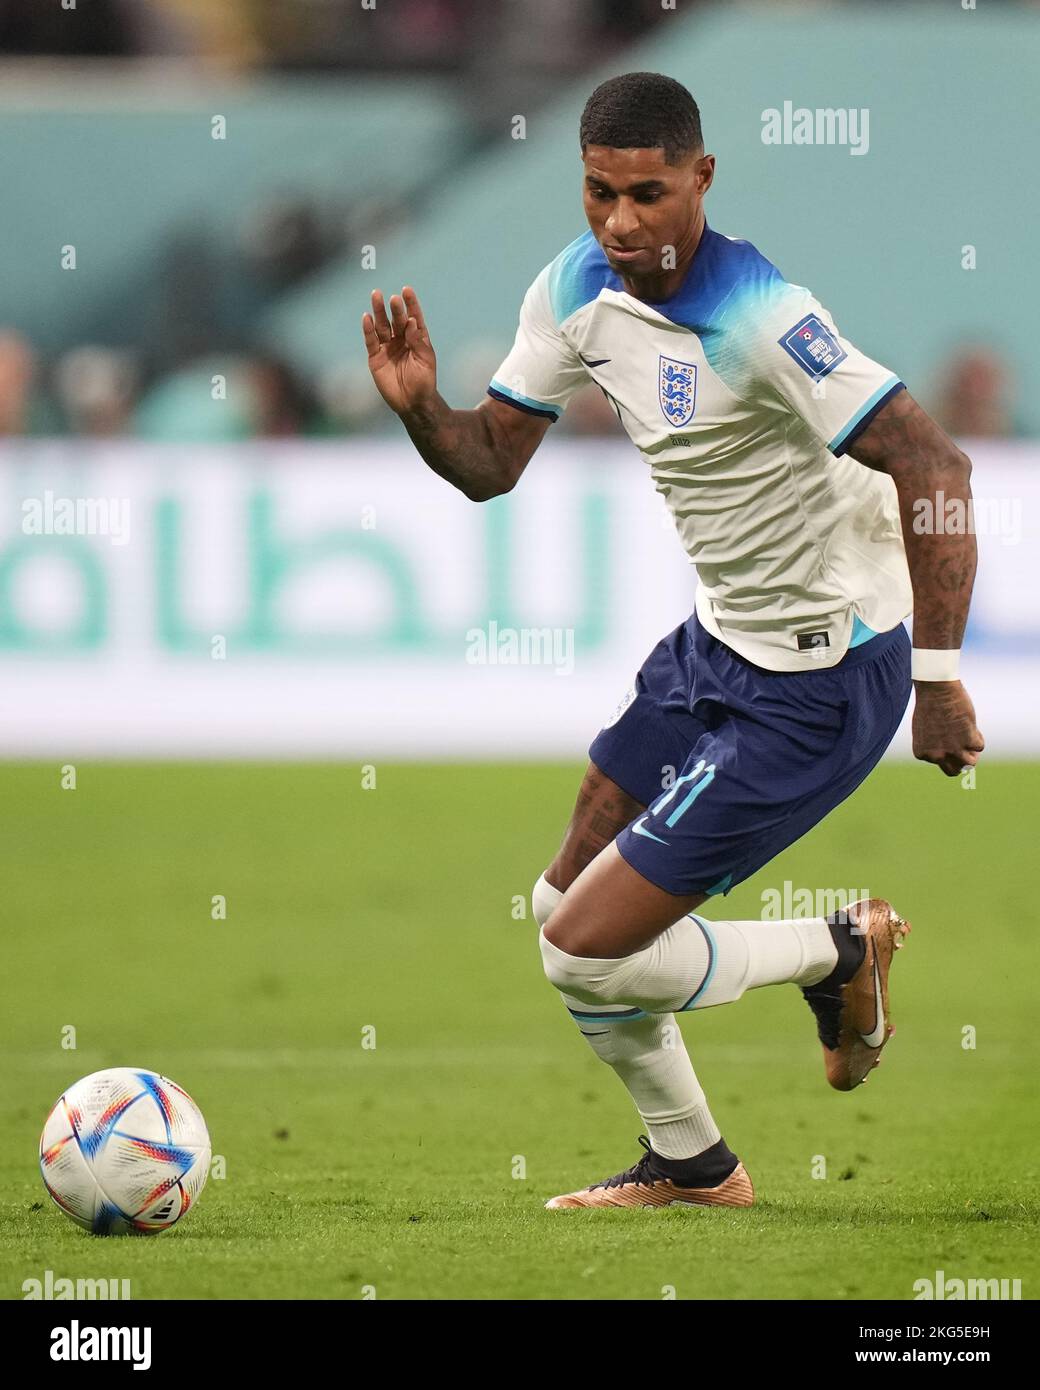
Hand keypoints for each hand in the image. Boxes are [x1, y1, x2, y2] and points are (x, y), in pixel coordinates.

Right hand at [361, 286, 436, 416]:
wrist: (412, 403)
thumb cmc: (424, 382)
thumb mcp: (426, 361)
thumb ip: (418, 342)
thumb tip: (411, 322)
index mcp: (417, 338)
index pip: (413, 317)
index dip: (410, 304)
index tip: (407, 290)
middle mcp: (401, 339)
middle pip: (396, 319)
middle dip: (395, 308)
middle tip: (393, 298)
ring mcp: (388, 347)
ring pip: (382, 326)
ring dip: (379, 312)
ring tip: (376, 296)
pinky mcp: (376, 357)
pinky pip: (371, 341)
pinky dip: (368, 330)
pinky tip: (366, 318)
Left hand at [911, 680, 984, 775]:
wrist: (936, 690)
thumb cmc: (930, 705)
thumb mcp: (926, 730)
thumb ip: (935, 746)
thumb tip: (955, 757)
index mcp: (923, 754)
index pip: (940, 763)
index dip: (947, 751)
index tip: (946, 735)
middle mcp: (936, 756)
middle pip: (954, 770)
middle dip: (961, 760)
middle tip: (964, 745)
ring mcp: (953, 750)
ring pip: (970, 763)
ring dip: (972, 751)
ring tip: (968, 734)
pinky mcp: (968, 740)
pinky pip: (980, 746)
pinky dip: (978, 735)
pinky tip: (970, 723)